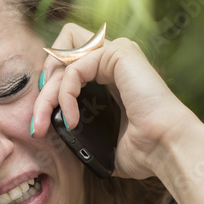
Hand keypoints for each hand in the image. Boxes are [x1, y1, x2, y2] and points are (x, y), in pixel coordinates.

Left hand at [31, 23, 203, 179]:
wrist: (166, 149)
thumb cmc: (143, 150)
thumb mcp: (101, 138)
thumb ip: (81, 128)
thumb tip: (58, 132)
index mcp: (110, 75)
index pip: (65, 64)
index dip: (48, 87)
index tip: (40, 120)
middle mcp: (113, 59)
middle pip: (58, 57)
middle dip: (42, 92)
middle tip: (37, 125)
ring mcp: (117, 53)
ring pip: (62, 60)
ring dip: (48, 94)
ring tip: (46, 124)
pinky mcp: (119, 53)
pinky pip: (74, 68)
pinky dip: (65, 94)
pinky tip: (73, 119)